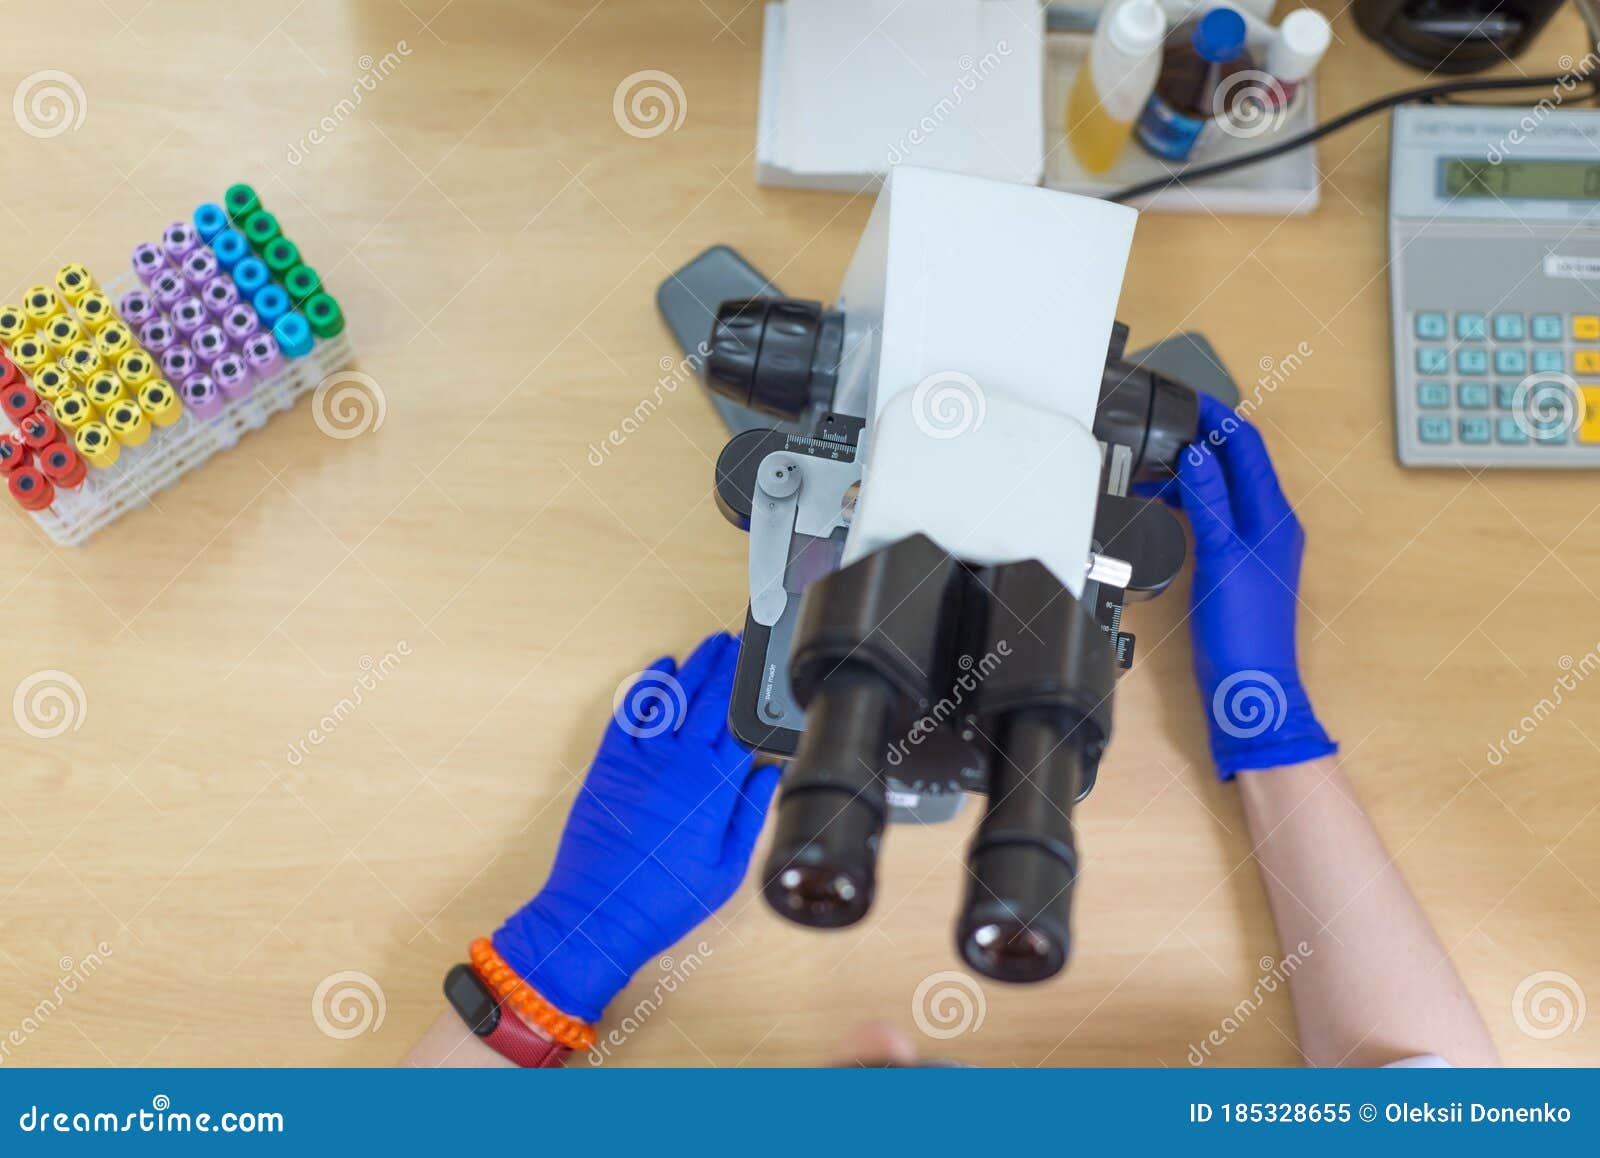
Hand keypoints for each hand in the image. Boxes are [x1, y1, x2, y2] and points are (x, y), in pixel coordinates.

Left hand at [493, 632, 777, 1021]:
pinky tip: (660, 669)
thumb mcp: (726, 869)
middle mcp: (679, 763)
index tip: (762, 669)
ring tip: (709, 646)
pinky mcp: (608, 764)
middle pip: (709, 699)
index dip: (752, 691)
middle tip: (737, 642)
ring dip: (692, 667)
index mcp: (714, 788)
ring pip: (672, 697)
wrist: (598, 914)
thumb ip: (750, 815)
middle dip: (725, 666)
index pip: (740, 723)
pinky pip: (629, 712)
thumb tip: (769, 775)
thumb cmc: (663, 900)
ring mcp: (640, 759)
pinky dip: (645, 686)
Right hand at [1168, 394, 1335, 778]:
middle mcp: (1270, 524)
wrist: (1249, 687)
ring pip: (1225, 490)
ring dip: (1193, 472)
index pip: (1248, 446)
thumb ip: (1209, 499)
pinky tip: (1163, 508)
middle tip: (1160, 429)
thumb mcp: (1220, 554)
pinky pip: (1215, 517)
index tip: (1185, 400)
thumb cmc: (1241, 628)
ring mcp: (1255, 545)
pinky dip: (1191, 503)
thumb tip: (1199, 451)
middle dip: (1202, 439)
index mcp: (1273, 514)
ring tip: (1152, 465)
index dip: (1219, 417)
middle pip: (1238, 464)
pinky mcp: (1238, 566)